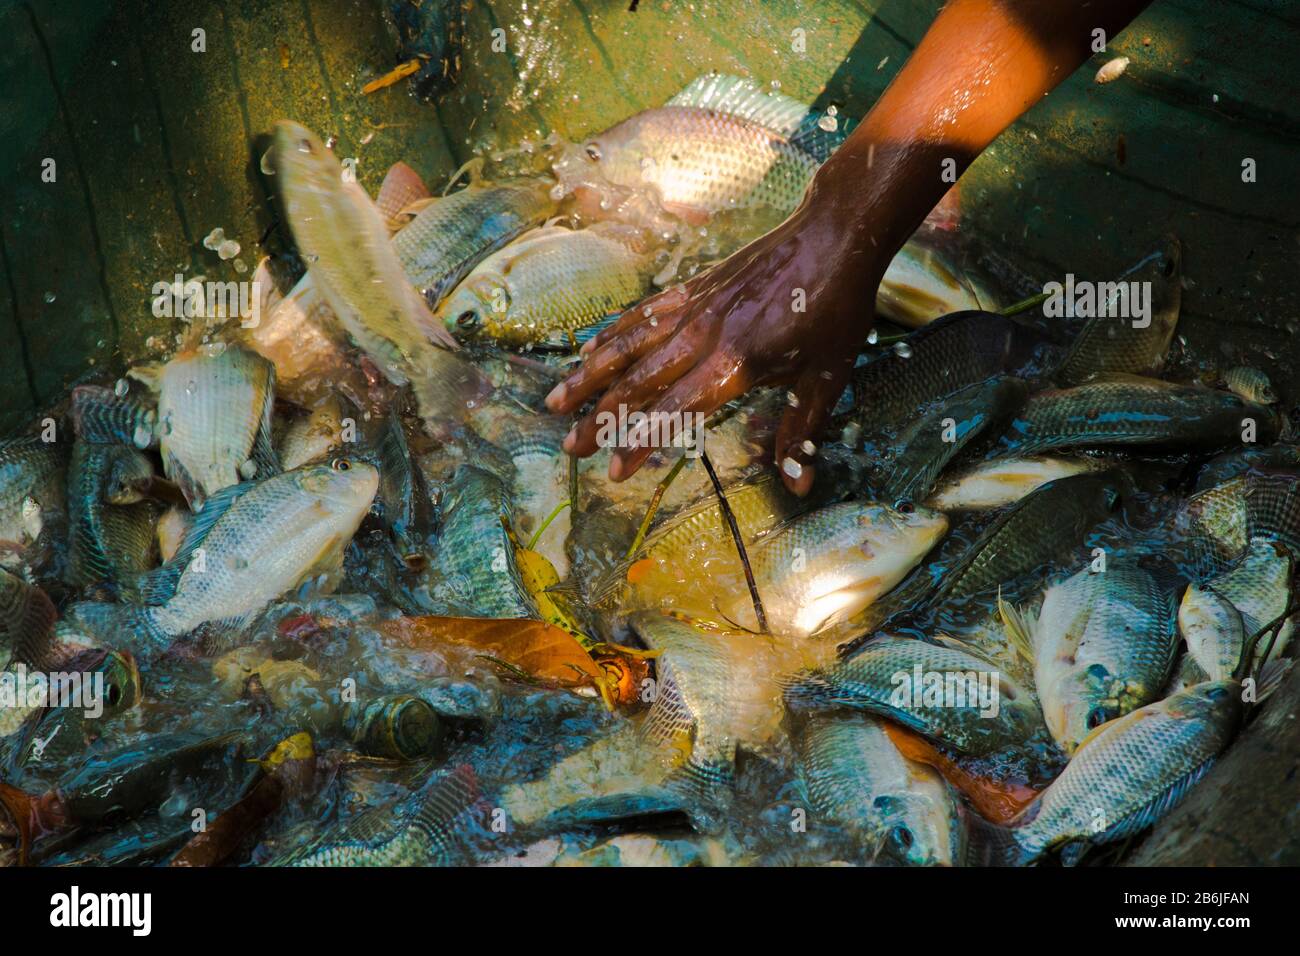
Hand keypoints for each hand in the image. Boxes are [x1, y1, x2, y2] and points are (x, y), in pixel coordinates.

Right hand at [544, 192, 881, 495]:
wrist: (833, 234)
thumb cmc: (835, 308)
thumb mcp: (827, 377)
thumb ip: (801, 432)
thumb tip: (799, 486)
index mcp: (734, 364)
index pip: (674, 411)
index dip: (640, 443)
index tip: (615, 472)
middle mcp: (702, 336)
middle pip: (637, 382)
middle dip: (599, 419)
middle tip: (570, 448)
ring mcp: (693, 307)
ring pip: (626, 345)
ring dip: (588, 375)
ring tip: (556, 401)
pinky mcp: (693, 286)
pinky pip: (641, 314)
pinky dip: (611, 333)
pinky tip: (589, 348)